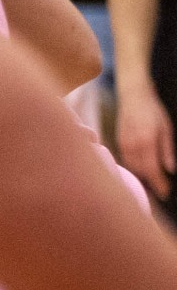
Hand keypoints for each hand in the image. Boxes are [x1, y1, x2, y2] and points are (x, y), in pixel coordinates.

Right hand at [117, 80, 174, 200]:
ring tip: (151, 184)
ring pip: (132, 168)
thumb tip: (170, 169)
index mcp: (147, 142)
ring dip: (141, 177)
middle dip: (150, 184)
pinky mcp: (119, 143)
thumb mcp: (166, 129)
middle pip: (141, 172)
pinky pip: (127, 161)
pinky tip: (141, 171)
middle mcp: (133, 146)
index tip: (165, 193)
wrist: (133, 96)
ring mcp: (123, 144)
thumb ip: (167, 150)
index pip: (152, 170)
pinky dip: (134, 168)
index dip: (159, 184)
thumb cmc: (153, 111)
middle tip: (159, 192)